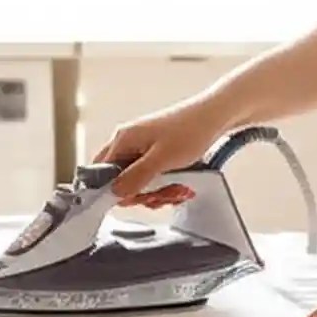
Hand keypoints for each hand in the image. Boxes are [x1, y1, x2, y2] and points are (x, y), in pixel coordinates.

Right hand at [92, 97, 235, 205]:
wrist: (216, 116)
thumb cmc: (190, 131)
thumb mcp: (161, 159)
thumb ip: (136, 178)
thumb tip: (114, 193)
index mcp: (123, 139)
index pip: (100, 172)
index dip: (112, 190)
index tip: (132, 201)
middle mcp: (129, 142)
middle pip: (120, 180)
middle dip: (140, 193)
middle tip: (159, 196)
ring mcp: (143, 147)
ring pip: (138, 181)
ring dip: (157, 192)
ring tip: (176, 190)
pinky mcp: (157, 152)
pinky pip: (153, 177)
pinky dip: (165, 185)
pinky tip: (180, 186)